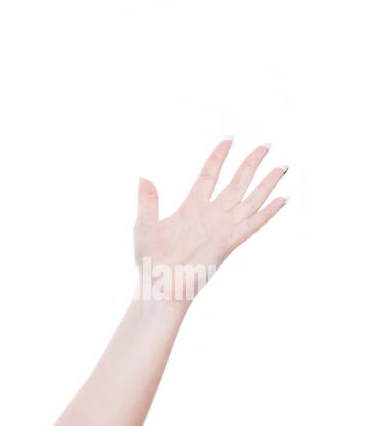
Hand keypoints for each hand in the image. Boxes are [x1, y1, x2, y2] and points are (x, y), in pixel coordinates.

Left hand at [134, 139, 287, 305]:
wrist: (159, 286)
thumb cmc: (149, 260)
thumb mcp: (144, 224)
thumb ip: (147, 200)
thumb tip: (142, 175)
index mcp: (191, 208)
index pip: (209, 175)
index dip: (219, 157)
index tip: (229, 139)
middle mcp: (210, 215)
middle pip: (236, 183)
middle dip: (250, 164)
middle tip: (266, 145)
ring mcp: (221, 228)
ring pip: (250, 200)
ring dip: (266, 184)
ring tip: (282, 167)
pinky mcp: (228, 243)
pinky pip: (252, 225)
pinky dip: (268, 212)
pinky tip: (283, 199)